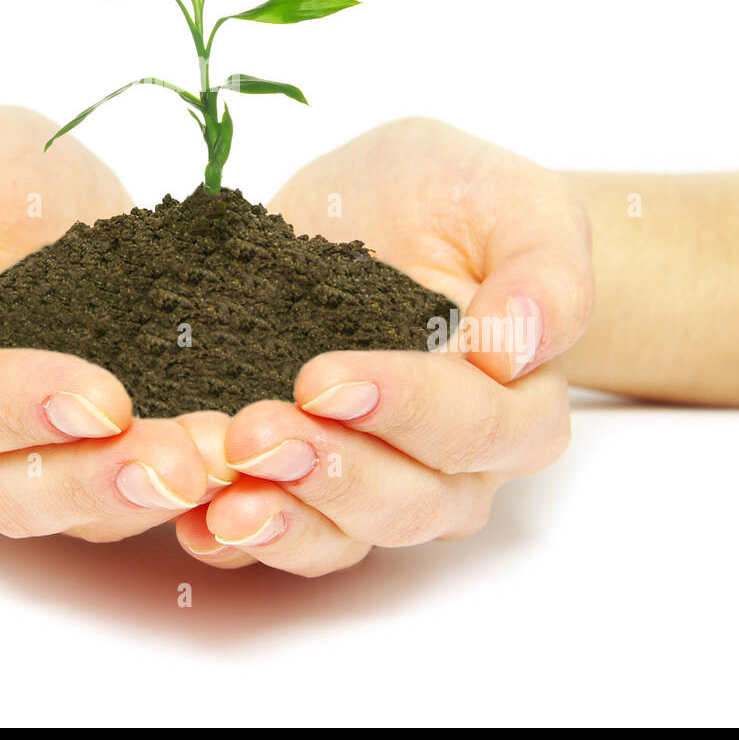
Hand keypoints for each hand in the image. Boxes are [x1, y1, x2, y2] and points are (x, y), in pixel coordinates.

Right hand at [0, 107, 210, 541]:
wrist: (15, 196)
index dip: (21, 408)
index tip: (102, 398)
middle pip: (15, 490)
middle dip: (103, 480)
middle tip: (185, 464)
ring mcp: (25, 462)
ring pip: (82, 509)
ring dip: (157, 494)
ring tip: (230, 463)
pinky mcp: (96, 458)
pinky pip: (137, 491)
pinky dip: (191, 481)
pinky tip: (247, 456)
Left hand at [175, 118, 590, 574]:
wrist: (378, 205)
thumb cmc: (456, 198)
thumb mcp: (511, 200)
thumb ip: (543, 268)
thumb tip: (519, 348)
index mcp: (516, 403)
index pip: (474, 430)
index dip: (402, 410)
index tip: (322, 377)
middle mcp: (451, 465)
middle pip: (408, 503)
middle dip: (329, 472)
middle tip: (255, 432)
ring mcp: (376, 483)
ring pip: (345, 537)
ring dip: (282, 517)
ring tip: (222, 495)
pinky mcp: (304, 484)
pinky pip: (281, 536)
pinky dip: (238, 541)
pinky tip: (195, 524)